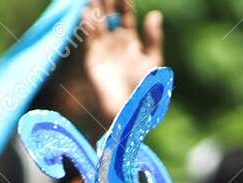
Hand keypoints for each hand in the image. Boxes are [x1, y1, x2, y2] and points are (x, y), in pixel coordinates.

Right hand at [83, 2, 163, 127]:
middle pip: (109, 14)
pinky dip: (88, 25)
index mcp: (130, 42)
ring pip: (98, 22)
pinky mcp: (93, 59)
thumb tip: (155, 14)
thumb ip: (153, 39)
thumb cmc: (144, 92)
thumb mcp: (153, 63)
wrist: (127, 112)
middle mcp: (115, 42)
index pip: (125, 14)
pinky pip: (90, 38)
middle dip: (107, 0)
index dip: (124, 1)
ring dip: (96, 8)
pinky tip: (87, 12)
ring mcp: (103, 50)